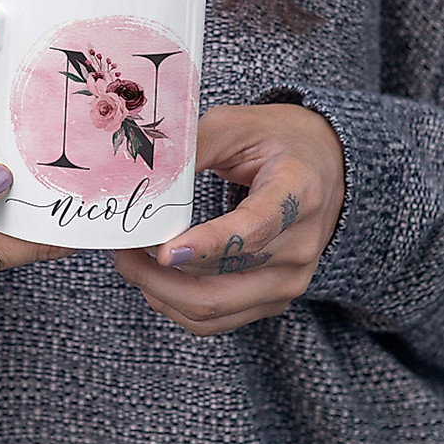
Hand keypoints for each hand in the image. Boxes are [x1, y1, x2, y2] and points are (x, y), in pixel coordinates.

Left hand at [108, 102, 344, 335]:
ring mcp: (291, 280)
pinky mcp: (275, 299)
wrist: (323, 164)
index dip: (208, 245)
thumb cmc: (275, 139)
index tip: (163, 250)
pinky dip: (177, 304)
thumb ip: (193, 147)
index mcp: (297, 192)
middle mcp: (301, 245)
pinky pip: (218, 319)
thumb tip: (141, 172)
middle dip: (159, 275)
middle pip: (222, 285)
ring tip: (127, 261)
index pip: (252, 231)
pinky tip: (153, 277)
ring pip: (213, 310)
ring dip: (160, 292)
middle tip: (119, 250)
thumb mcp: (234, 125)